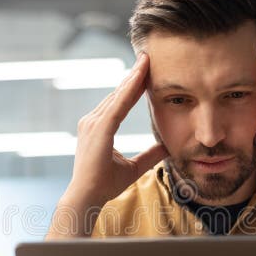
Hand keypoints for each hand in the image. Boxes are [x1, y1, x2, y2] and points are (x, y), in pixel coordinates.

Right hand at [64, 53, 167, 207]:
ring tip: (147, 61)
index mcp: (99, 127)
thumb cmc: (104, 184)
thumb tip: (168, 147)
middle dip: (134, 75)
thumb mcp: (133, 167)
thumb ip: (150, 155)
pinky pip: (116, 107)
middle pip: (117, 94)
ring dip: (133, 78)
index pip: (119, 101)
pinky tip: (139, 79)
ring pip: (117, 96)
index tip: (146, 70)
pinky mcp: (97, 130)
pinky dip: (128, 92)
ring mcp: (92, 124)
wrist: (86, 198)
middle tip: (148, 57)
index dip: (133, 85)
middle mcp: (93, 121)